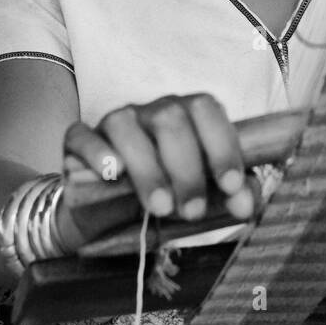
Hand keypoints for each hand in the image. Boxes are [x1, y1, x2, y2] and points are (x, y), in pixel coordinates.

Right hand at [62, 93, 255, 225]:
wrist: (101, 215)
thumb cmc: (158, 198)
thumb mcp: (194, 199)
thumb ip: (222, 197)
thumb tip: (248, 202)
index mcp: (184, 117)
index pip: (206, 109)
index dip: (222, 146)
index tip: (231, 186)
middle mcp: (149, 112)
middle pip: (170, 118)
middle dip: (187, 167)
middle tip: (192, 210)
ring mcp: (113, 123)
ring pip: (127, 126)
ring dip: (148, 168)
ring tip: (160, 207)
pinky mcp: (77, 141)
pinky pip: (83, 136)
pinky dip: (99, 153)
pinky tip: (113, 175)